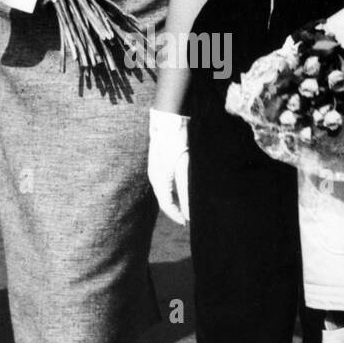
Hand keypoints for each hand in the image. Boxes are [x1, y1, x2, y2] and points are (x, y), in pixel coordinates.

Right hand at [148, 109, 189, 225]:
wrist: (167, 120)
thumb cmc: (176, 142)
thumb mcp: (184, 166)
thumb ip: (186, 190)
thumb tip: (189, 210)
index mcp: (159, 179)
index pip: (166, 205)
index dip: (176, 215)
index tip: (186, 223)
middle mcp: (154, 175)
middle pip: (164, 199)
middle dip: (175, 209)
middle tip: (186, 217)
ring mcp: (154, 168)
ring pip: (163, 190)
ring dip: (173, 200)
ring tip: (185, 206)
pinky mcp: (158, 161)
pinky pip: (164, 181)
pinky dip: (172, 190)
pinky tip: (180, 189)